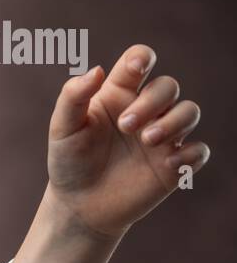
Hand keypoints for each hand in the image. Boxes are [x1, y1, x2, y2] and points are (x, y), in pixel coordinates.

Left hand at [45, 44, 210, 238]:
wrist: (78, 204)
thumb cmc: (69, 161)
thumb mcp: (62, 128)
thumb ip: (73, 96)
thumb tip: (97, 70)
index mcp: (117, 94)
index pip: (138, 61)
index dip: (142, 58)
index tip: (136, 70)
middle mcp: (145, 110)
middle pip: (168, 86)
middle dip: (152, 101)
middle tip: (125, 126)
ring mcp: (162, 136)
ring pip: (189, 112)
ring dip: (173, 122)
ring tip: (147, 140)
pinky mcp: (174, 164)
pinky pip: (200, 151)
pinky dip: (190, 154)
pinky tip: (168, 163)